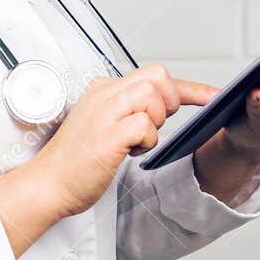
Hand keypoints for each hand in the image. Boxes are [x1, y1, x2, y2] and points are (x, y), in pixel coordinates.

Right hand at [30, 62, 216, 218]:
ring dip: (155, 122)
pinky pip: (143, 126)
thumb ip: (127, 110)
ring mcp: (103, 114)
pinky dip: (146, 141)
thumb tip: (160, 105)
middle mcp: (103, 95)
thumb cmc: (75, 161)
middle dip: (169, 102)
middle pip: (157, 76)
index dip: (189, 87)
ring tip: (136, 141)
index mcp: (103, 90)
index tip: (212, 96)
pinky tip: (130, 152)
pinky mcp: (106, 137)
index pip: (153, 74)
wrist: (47, 184)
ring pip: (152, 96)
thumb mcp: (102, 124)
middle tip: (155, 126)